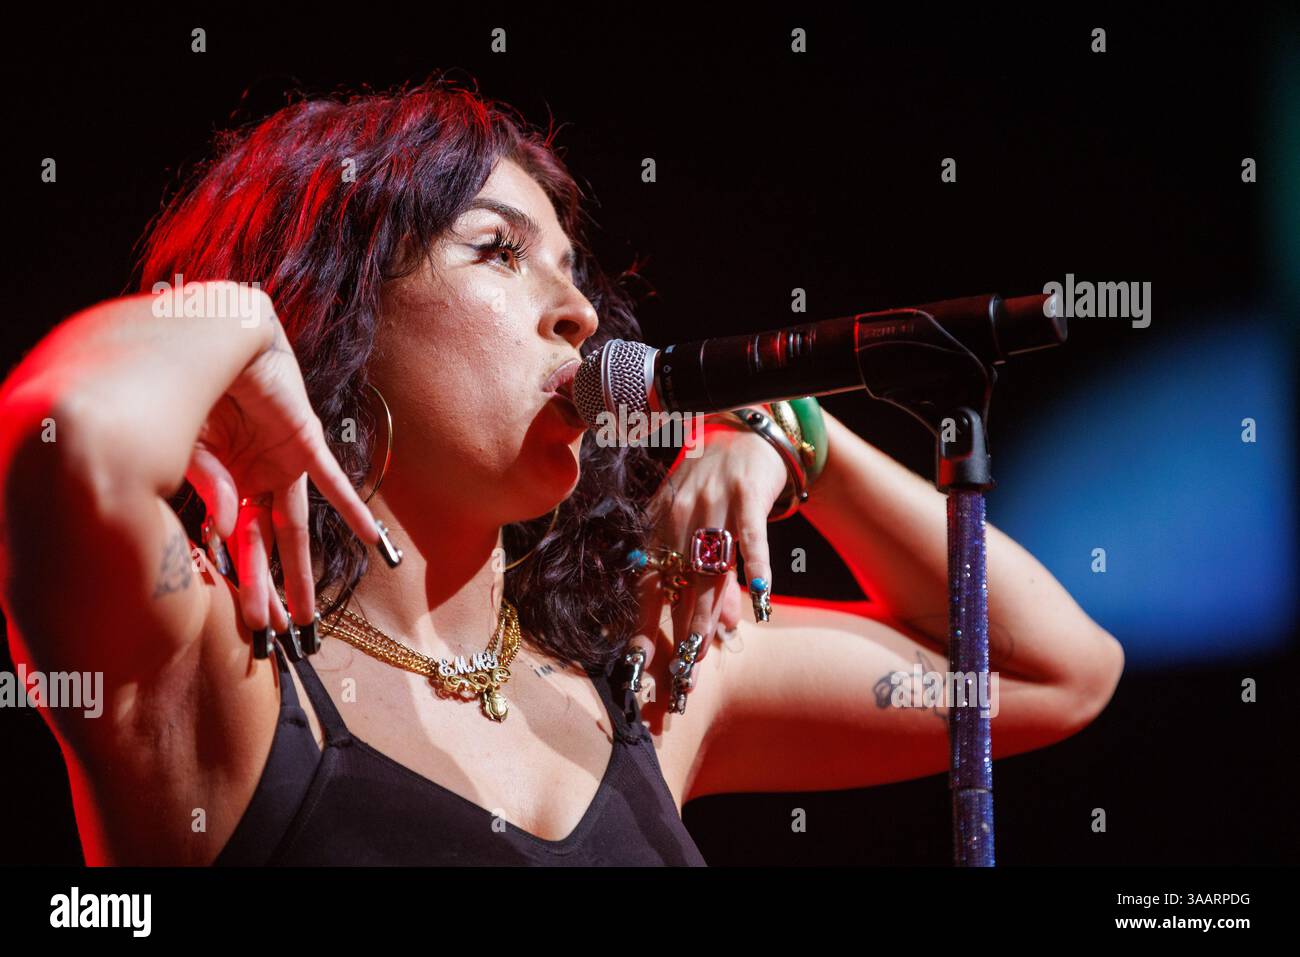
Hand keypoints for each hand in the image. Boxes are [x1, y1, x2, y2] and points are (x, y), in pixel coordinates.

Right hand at [183, 294, 377, 635]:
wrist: (219, 338)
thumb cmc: (193, 387)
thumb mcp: (186, 445)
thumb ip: (207, 485)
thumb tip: (223, 527)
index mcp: (221, 485)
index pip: (229, 546)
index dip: (237, 584)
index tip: (241, 623)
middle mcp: (252, 482)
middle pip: (261, 549)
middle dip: (266, 592)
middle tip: (274, 636)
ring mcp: (280, 466)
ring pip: (293, 531)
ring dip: (302, 572)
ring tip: (309, 616)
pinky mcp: (305, 446)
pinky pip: (335, 484)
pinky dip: (354, 512)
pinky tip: (376, 544)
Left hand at [627, 413, 790, 714]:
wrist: (747, 428)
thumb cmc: (719, 484)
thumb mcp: (704, 526)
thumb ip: (711, 579)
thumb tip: (723, 630)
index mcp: (661, 523)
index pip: (649, 582)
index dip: (644, 623)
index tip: (639, 664)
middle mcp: (681, 513)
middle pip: (680, 582)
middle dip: (680, 629)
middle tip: (682, 670)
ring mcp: (714, 501)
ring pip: (711, 566)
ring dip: (709, 609)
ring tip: (706, 647)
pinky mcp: (747, 492)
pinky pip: (751, 536)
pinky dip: (756, 568)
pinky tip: (760, 598)